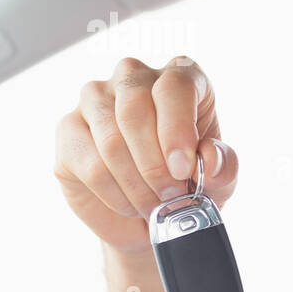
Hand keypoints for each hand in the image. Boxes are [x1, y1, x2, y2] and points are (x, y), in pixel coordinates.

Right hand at [53, 56, 238, 254]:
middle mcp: (134, 77)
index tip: (183, 170)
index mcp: (181, 76)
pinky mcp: (69, 129)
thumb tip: (210, 157)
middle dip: (155, 164)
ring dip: (137, 184)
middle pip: (135, 109)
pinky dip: (115, 194)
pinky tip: (129, 203)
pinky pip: (90, 163)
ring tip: (154, 205)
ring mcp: (95, 98)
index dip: (177, 130)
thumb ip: (224, 165)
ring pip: (111, 140)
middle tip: (170, 196)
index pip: (174, 86)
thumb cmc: (188, 184)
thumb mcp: (220, 179)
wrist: (150, 215)